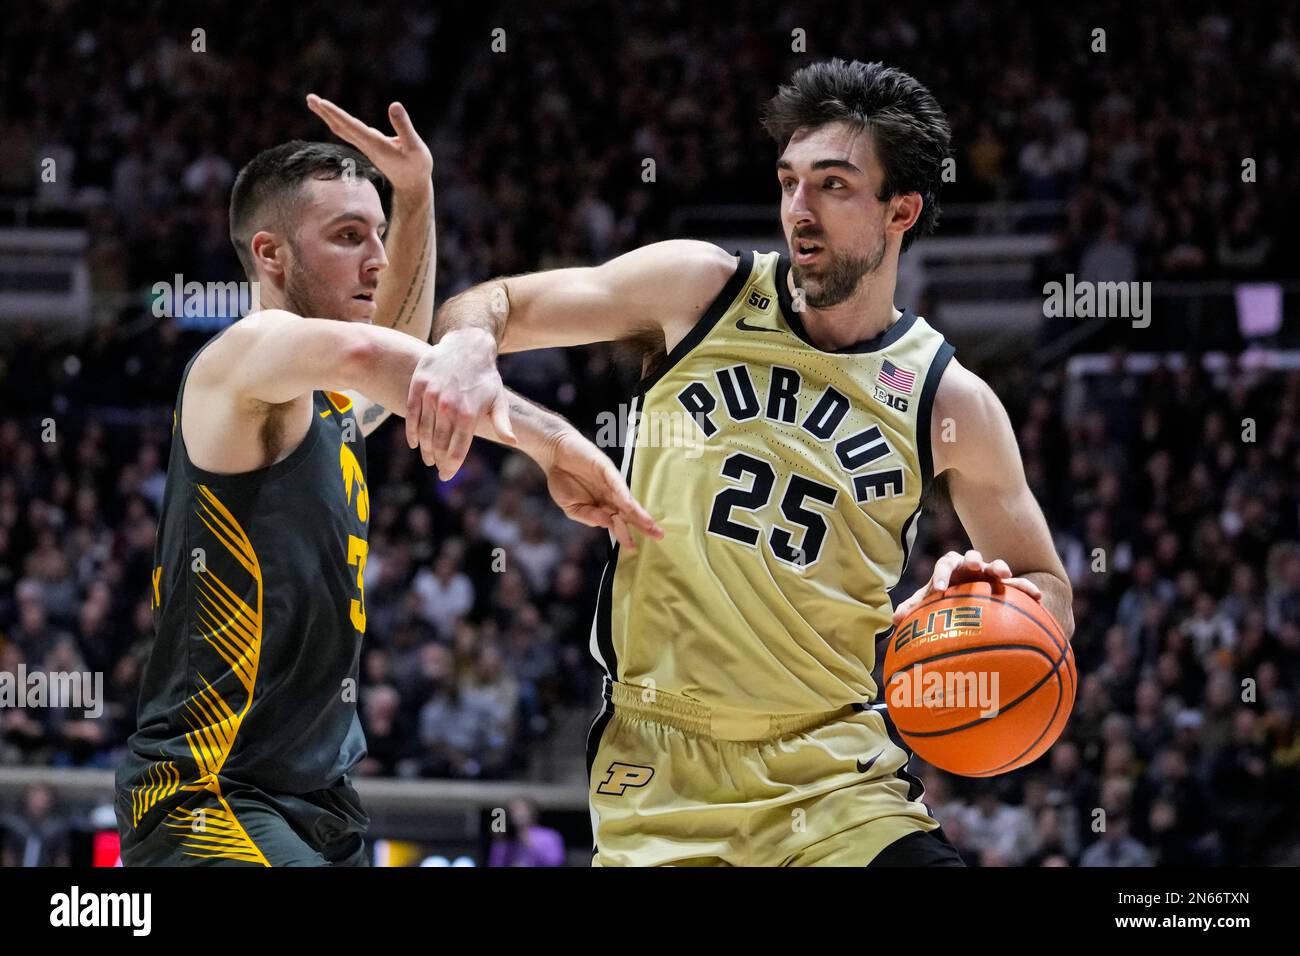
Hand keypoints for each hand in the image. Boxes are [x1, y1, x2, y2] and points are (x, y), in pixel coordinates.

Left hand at [306, 94, 431, 193]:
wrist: (412, 186)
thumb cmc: (416, 167)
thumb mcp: (415, 146)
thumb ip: (403, 126)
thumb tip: (394, 105)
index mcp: (375, 144)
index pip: (351, 126)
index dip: (336, 114)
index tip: (322, 103)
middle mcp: (366, 145)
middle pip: (340, 127)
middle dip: (325, 112)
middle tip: (309, 98)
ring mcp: (366, 146)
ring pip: (342, 129)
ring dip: (328, 115)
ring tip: (315, 102)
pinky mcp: (369, 146)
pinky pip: (349, 131)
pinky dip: (338, 120)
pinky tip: (332, 115)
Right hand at [406, 330, 513, 476]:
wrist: (468, 345)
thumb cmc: (485, 377)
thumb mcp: (499, 399)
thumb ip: (502, 423)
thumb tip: (512, 442)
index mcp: (468, 414)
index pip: (456, 450)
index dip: (450, 467)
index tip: (446, 476)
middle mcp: (448, 406)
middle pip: (438, 444)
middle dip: (437, 460)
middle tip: (437, 468)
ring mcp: (431, 395)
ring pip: (424, 432)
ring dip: (424, 449)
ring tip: (427, 459)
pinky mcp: (418, 385)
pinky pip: (411, 414)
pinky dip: (411, 432)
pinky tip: (414, 443)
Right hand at [543, 428, 663, 548]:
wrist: (555, 454)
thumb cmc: (563, 480)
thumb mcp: (571, 507)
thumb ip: (588, 516)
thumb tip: (606, 524)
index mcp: (602, 507)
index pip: (618, 523)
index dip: (625, 535)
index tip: (632, 548)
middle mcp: (610, 496)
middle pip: (629, 513)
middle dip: (643, 525)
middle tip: (658, 536)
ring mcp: (610, 482)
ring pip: (627, 500)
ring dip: (638, 512)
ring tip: (649, 524)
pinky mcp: (606, 468)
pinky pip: (616, 482)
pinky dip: (622, 493)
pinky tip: (628, 504)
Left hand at [890, 549, 1042, 625]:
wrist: (967, 595)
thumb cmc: (944, 597)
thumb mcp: (928, 602)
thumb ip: (913, 608)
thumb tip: (894, 620)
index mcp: (950, 568)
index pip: (944, 565)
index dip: (940, 575)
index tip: (938, 590)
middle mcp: (970, 567)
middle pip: (972, 557)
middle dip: (973, 560)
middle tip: (975, 566)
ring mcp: (989, 573)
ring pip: (995, 565)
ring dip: (999, 567)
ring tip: (1005, 574)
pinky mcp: (1005, 584)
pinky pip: (1017, 584)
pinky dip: (1025, 587)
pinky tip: (1037, 596)